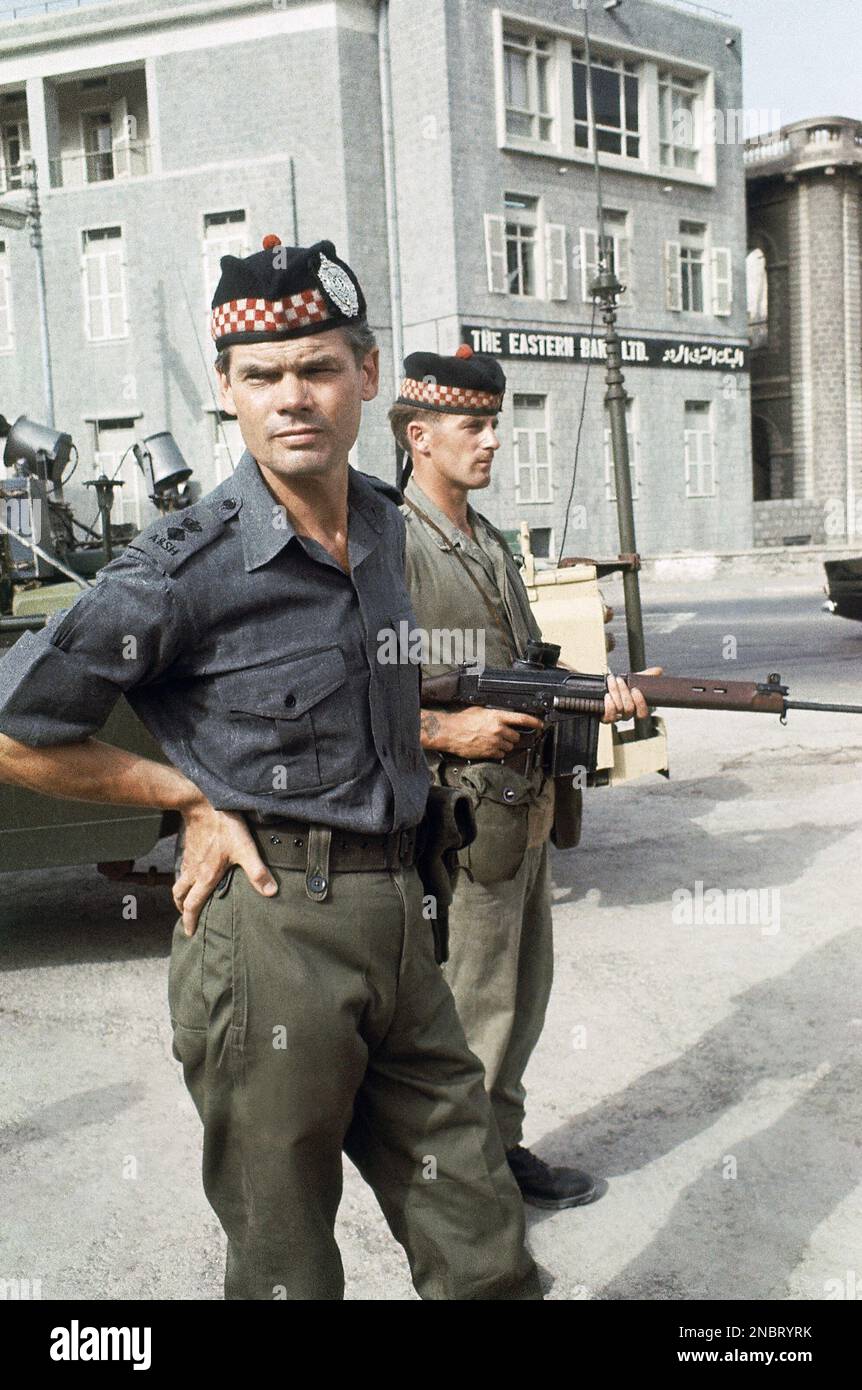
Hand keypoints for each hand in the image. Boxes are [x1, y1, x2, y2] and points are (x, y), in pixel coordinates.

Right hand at [173, 801, 277, 936]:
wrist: (202, 803)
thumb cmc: (224, 826)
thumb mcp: (245, 849)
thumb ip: (257, 871)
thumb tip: (270, 892)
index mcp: (205, 877)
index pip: (192, 905)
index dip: (189, 921)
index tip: (188, 933)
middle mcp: (193, 871)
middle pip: (180, 896)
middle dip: (182, 909)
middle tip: (187, 917)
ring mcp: (189, 860)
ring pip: (180, 882)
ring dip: (182, 894)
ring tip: (188, 899)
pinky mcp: (189, 848)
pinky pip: (182, 869)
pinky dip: (185, 878)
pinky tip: (194, 874)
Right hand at [428, 706, 544, 759]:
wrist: (450, 732)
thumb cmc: (462, 720)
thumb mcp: (480, 710)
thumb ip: (494, 714)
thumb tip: (501, 715)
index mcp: (497, 716)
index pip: (522, 719)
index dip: (534, 721)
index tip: (540, 724)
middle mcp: (498, 730)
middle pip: (516, 736)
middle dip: (512, 736)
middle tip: (503, 734)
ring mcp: (494, 742)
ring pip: (509, 747)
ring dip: (504, 745)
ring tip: (493, 741)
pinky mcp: (489, 752)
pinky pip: (501, 755)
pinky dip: (497, 752)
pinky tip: (489, 747)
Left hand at [602, 667, 663, 723]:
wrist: (601, 688)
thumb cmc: (617, 687)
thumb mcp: (632, 680)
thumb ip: (645, 677)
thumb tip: (658, 671)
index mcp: (635, 708)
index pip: (642, 713)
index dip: (640, 703)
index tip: (635, 690)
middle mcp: (626, 715)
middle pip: (629, 709)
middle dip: (624, 692)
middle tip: (619, 680)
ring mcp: (616, 717)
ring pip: (619, 709)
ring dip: (615, 694)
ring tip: (611, 682)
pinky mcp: (605, 718)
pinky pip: (609, 717)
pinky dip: (609, 706)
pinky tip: (607, 696)